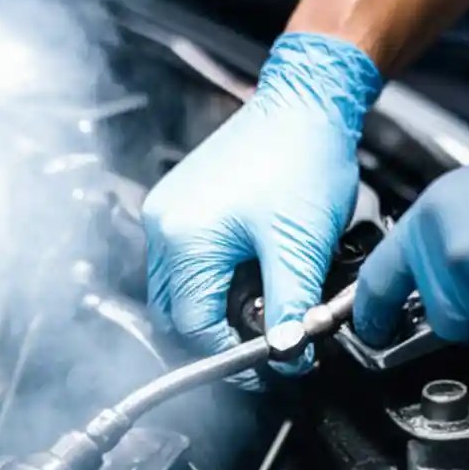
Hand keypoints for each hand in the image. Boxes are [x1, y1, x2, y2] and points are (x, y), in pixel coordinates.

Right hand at [143, 33, 381, 378]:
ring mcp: (166, 213)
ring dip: (215, 308)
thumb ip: (290, 309)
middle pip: (176, 313)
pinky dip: (212, 280)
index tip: (267, 366)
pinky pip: (183, 262)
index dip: (231, 357)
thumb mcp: (301, 246)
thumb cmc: (302, 158)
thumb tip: (286, 355)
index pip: (194, 326)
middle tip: (264, 343)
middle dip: (218, 337)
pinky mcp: (179, 203)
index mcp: (185, 240)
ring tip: (262, 305)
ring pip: (178, 291)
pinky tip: (250, 274)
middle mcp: (163, 227)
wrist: (305, 103)